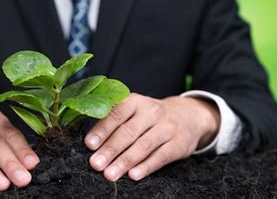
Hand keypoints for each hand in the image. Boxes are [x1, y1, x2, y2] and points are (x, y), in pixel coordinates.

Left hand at [84, 93, 219, 180]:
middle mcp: (151, 112)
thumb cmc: (149, 116)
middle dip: (110, 149)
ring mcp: (167, 127)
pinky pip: (160, 156)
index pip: (116, 114)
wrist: (187, 115)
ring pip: (143, 145)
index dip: (102, 130)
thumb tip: (91, 141)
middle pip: (128, 132)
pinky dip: (146, 167)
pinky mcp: (178, 144)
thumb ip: (113, 120)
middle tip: (96, 164)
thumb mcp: (134, 110)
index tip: (89, 144)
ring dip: (125, 161)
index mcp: (135, 101)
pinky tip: (133, 175)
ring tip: (110, 174)